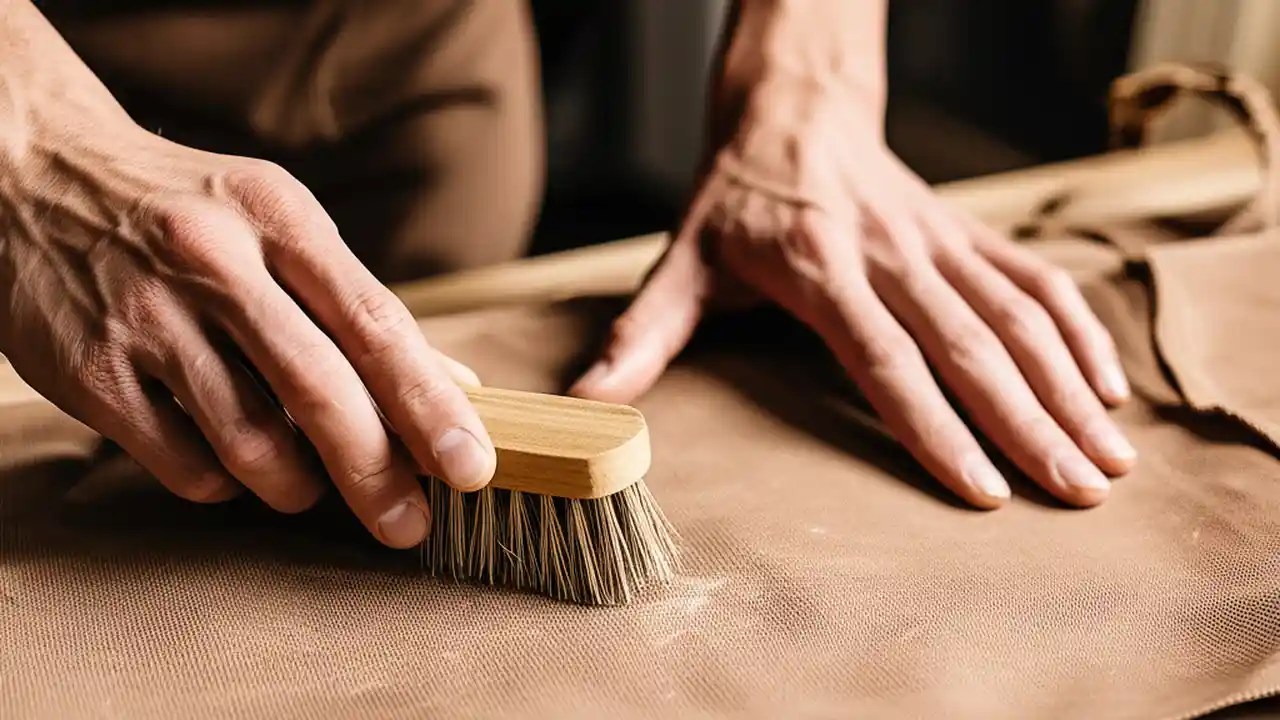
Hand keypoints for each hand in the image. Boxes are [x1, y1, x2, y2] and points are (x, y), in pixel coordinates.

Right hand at [0, 96, 494, 547]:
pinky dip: (225, 484)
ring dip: (299, 486)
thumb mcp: (279, 224)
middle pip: (320, 392)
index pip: (375, 322)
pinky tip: (231, 464)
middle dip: (379, 474)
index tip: (473, 466)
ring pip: (252, 443)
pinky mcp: (89, 371)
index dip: (431, 405)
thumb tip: (456, 385)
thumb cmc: (189, 212)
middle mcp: (213, 262)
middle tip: (410, 524)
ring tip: (310, 484)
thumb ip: (359, 306)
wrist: (31, 174)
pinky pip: (185, 465)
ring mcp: (145, 317)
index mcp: (278, 217)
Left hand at [572, 81, 1135, 507]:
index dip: (932, 424)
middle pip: (969, 344)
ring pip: (1017, 313)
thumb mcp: (680, 261)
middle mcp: (891, 253)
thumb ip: (643, 336)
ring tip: (1108, 457)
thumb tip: (587, 404)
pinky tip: (1106, 384)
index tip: (980, 489)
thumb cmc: (734, 199)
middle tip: (1074, 492)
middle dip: (1028, 422)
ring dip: (1068, 385)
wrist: (792, 109)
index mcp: (820, 267)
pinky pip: (1034, 278)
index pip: (885, 357)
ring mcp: (937, 239)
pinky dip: (1077, 329)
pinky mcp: (966, 231)